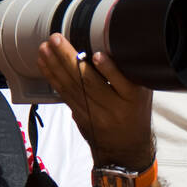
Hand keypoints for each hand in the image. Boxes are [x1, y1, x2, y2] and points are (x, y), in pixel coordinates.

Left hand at [37, 34, 153, 165]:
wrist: (127, 146)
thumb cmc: (135, 112)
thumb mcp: (142, 94)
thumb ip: (128, 75)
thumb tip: (106, 47)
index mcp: (133, 99)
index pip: (121, 83)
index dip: (109, 70)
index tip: (98, 55)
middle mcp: (113, 108)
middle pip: (89, 82)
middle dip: (69, 59)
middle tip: (56, 40)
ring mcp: (95, 114)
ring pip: (72, 88)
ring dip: (55, 66)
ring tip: (45, 48)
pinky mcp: (80, 116)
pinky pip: (64, 95)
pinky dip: (53, 77)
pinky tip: (44, 64)